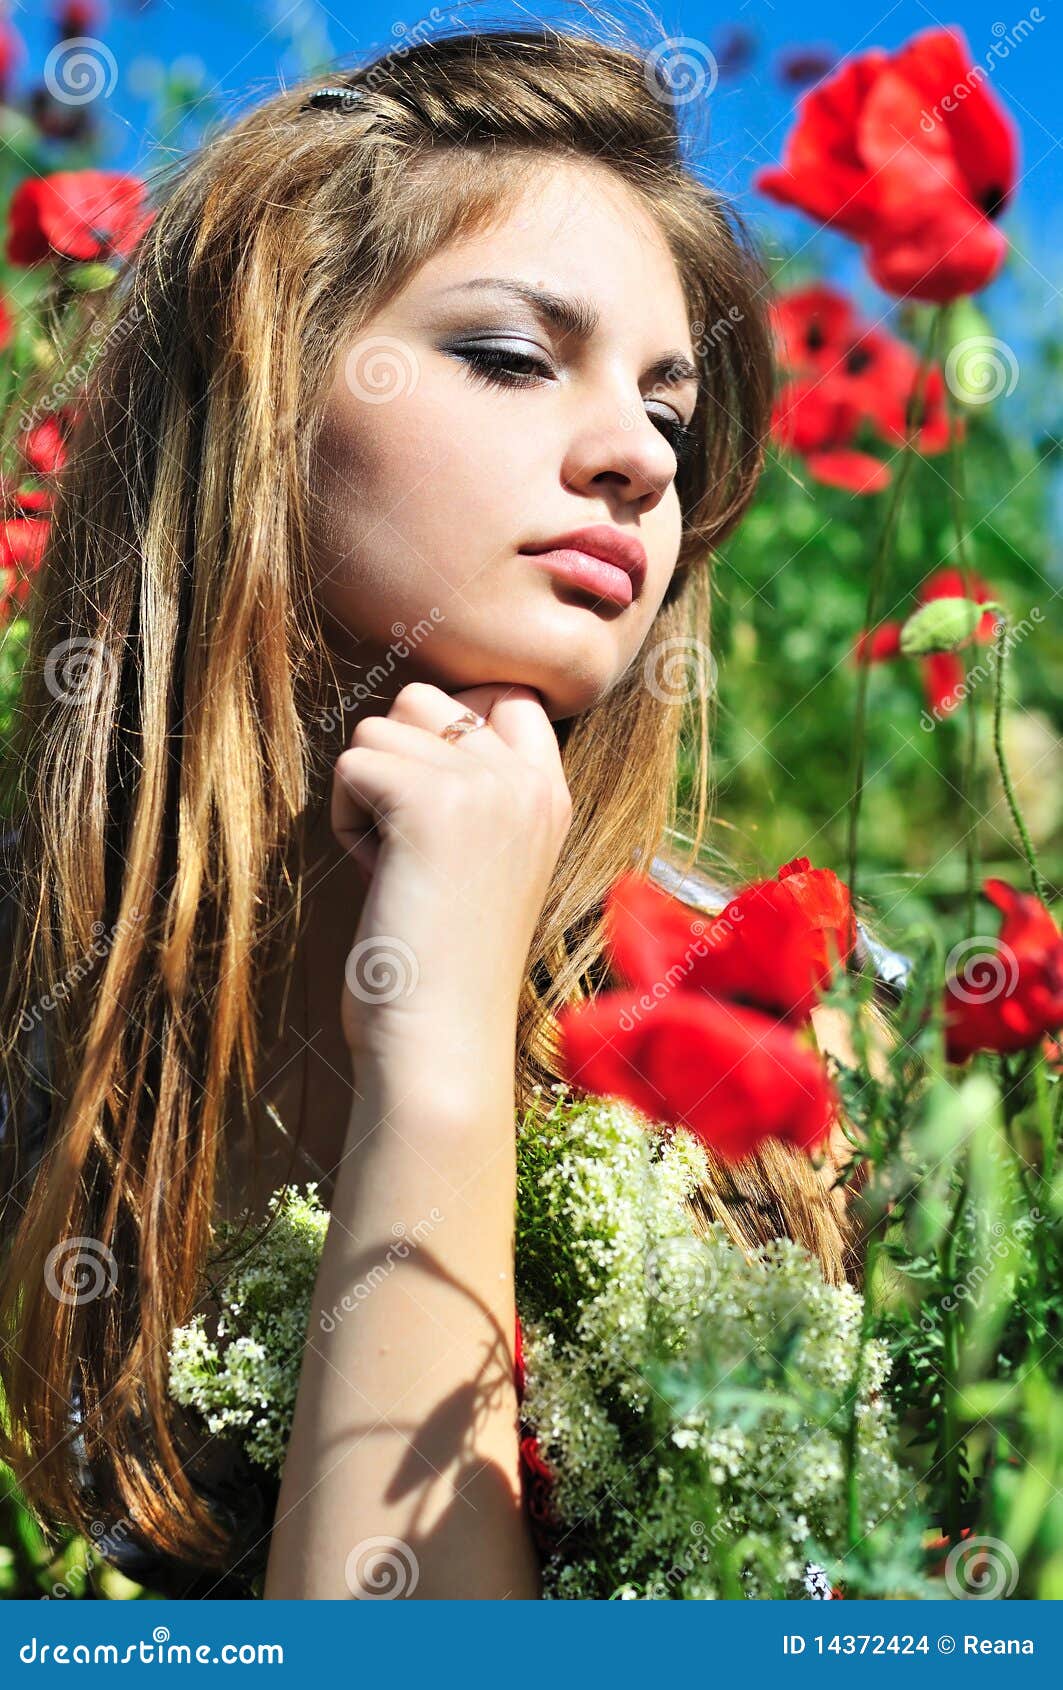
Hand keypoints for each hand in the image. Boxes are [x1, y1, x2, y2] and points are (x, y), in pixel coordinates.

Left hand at [330, 682, 571, 1060]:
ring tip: (397, 868)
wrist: (443, 1042)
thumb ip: (473, 789)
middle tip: (411, 848)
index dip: (447, 728)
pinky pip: (351, 766)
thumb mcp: (486, 859)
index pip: (505, 694)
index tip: (432, 806)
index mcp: (552, 794)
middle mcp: (526, 779)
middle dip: (395, 762)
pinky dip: (345, 824)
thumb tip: (406, 716)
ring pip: (377, 729)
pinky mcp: (428, 801)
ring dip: (365, 795)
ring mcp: (483, 785)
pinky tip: (377, 877)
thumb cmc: (445, 963)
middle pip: (423, 699)